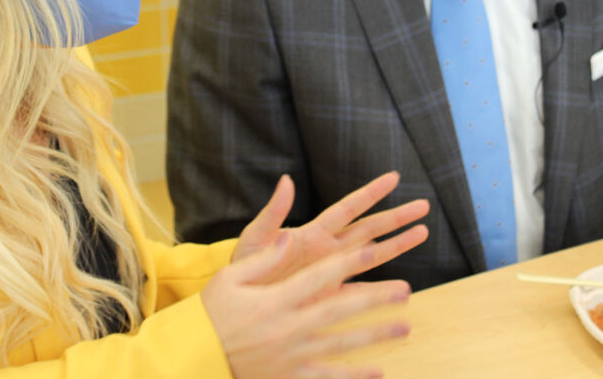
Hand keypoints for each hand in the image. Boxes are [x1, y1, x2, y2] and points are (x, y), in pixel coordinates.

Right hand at [202, 219, 426, 377]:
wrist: (196, 357)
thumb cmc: (213, 312)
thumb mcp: (231, 277)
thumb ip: (263, 258)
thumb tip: (288, 237)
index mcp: (276, 298)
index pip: (321, 276)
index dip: (350, 261)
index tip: (375, 248)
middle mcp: (289, 326)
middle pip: (341, 309)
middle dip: (375, 298)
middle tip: (406, 290)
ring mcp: (292, 354)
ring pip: (342, 344)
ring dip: (375, 335)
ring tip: (404, 328)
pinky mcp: (290, 376)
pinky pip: (327, 377)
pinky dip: (353, 376)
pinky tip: (378, 372)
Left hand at [232, 171, 429, 283]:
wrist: (239, 302)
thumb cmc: (244, 264)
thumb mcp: (255, 236)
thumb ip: (273, 212)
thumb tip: (286, 179)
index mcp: (312, 233)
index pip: (347, 209)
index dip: (370, 194)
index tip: (393, 178)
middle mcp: (327, 250)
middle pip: (370, 229)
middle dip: (396, 217)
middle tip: (424, 205)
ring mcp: (332, 272)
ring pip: (373, 255)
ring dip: (398, 245)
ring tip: (424, 232)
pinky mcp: (330, 296)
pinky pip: (361, 290)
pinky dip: (381, 288)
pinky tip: (403, 286)